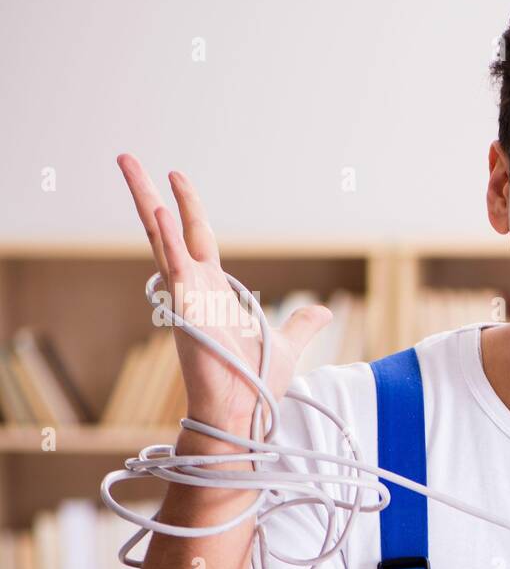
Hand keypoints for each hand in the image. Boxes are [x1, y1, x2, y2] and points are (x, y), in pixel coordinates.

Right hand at [116, 154, 331, 434]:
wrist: (243, 411)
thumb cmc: (257, 382)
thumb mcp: (288, 343)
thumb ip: (301, 324)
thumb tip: (323, 312)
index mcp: (213, 290)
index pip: (197, 238)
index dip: (188, 207)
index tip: (177, 176)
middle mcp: (194, 287)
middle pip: (167, 228)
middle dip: (149, 192)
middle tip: (129, 157)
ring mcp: (186, 296)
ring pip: (160, 238)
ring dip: (145, 201)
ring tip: (127, 164)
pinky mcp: (187, 309)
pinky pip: (174, 267)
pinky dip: (166, 239)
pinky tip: (159, 211)